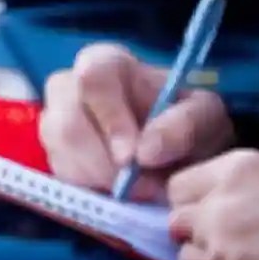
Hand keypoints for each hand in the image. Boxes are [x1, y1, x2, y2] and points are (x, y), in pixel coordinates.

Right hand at [40, 43, 234, 200]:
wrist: (175, 156)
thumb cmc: (185, 125)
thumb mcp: (205, 118)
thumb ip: (185, 125)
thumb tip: (145, 152)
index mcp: (106, 65)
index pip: (92, 77)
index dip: (110, 118)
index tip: (133, 158)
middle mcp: (68, 90)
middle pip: (65, 125)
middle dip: (102, 165)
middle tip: (138, 189)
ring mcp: (54, 125)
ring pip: (59, 157)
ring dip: (98, 183)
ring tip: (134, 193)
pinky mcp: (53, 158)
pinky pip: (59, 179)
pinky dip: (90, 194)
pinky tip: (116, 193)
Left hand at [168, 149, 258, 259]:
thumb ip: (248, 196)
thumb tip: (228, 212)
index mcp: (239, 171)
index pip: (180, 186)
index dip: (196, 201)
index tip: (210, 211)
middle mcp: (218, 211)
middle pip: (177, 223)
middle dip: (198, 233)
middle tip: (233, 243)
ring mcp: (218, 259)